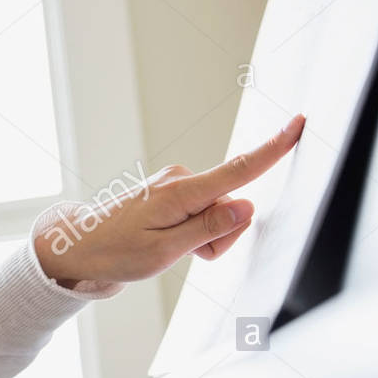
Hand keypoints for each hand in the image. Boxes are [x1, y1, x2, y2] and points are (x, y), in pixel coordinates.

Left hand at [33, 114, 305, 287]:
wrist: (78, 248)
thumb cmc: (115, 253)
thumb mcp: (164, 252)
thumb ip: (209, 230)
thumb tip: (246, 207)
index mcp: (180, 192)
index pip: (238, 171)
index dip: (273, 149)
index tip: (300, 124)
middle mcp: (180, 180)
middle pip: (231, 209)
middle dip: (218, 237)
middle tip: (182, 254)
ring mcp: (175, 184)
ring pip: (216, 215)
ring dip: (202, 238)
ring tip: (165, 248)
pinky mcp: (171, 193)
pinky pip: (200, 214)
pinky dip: (191, 233)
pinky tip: (164, 241)